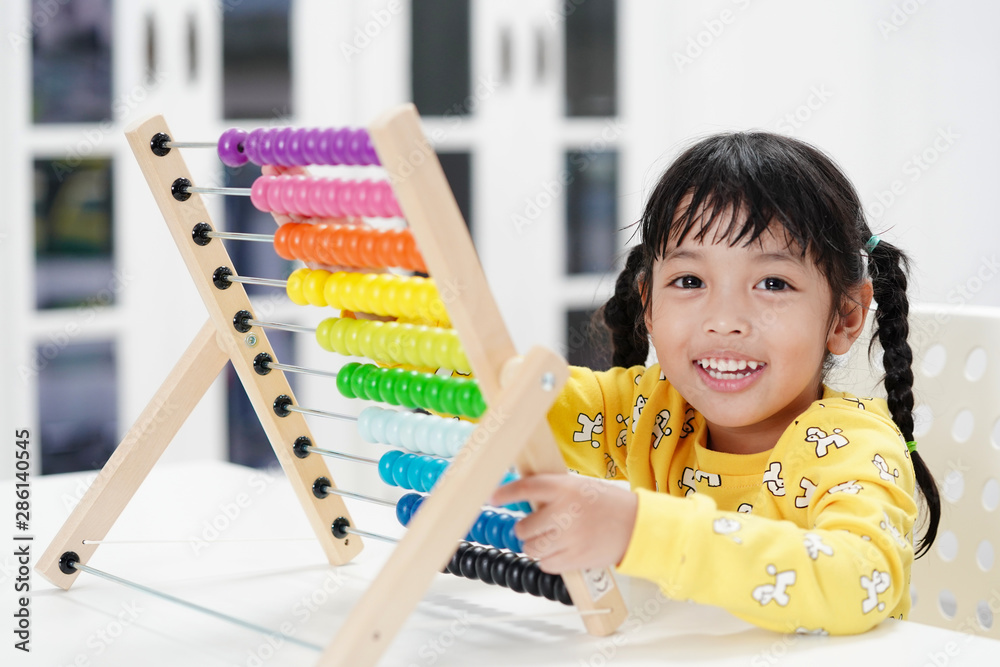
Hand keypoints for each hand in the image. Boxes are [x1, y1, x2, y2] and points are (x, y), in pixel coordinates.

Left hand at [491, 474, 636, 573]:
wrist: (638, 526)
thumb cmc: (607, 504)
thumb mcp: (580, 486)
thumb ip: (553, 491)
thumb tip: (520, 496)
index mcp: (565, 488)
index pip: (525, 488)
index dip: (504, 494)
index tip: (492, 497)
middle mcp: (565, 512)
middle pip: (523, 528)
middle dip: (525, 529)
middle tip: (535, 526)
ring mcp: (569, 538)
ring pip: (531, 549)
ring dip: (535, 546)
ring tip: (550, 539)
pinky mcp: (575, 559)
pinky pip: (545, 564)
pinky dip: (548, 560)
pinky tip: (562, 550)